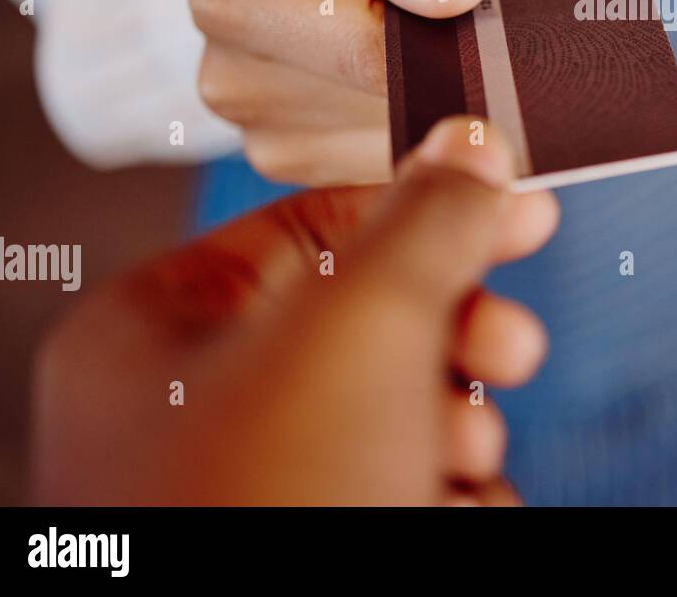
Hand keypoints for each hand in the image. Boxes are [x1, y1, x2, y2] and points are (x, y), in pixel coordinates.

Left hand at [32, 117, 557, 505]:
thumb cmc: (276, 507)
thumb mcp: (363, 326)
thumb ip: (429, 218)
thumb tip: (476, 142)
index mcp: (153, 334)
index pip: (310, 223)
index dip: (427, 204)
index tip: (522, 206)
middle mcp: (190, 411)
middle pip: (366, 319)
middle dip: (456, 336)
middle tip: (508, 351)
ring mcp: (252, 489)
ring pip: (398, 409)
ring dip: (459, 427)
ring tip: (463, 461)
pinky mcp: (318, 535)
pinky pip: (406, 483)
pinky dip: (453, 497)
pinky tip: (459, 512)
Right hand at [190, 0, 535, 184]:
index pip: (373, 50)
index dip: (450, 32)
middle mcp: (233, 80)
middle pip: (393, 104)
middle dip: (458, 56)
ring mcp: (269, 138)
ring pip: (411, 143)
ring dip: (457, 88)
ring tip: (441, 23)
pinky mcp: (310, 171)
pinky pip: (410, 163)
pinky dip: (442, 119)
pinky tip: (431, 69)